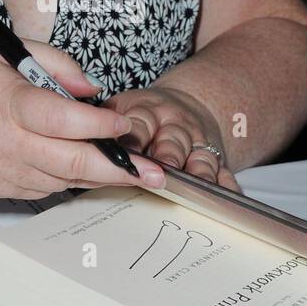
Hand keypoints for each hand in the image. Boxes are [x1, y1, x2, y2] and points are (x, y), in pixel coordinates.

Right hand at [0, 38, 166, 199]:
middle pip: (73, 162)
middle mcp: (9, 145)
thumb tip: (93, 89)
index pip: (61, 119)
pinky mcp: (7, 189)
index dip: (98, 124)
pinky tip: (100, 171)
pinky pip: (52, 186)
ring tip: (139, 173)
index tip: (123, 122)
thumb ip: (53, 62)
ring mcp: (8, 172)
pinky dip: (77, 179)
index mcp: (7, 105)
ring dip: (104, 177)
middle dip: (119, 169)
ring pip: (68, 179)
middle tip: (155, 173)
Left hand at [102, 83, 241, 191]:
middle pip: (172, 142)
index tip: (127, 149)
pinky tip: (228, 198)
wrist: (184, 107)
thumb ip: (103, 127)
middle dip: (168, 156)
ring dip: (198, 172)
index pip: (138, 123)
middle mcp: (175, 126)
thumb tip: (79, 146)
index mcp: (147, 112)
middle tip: (163, 171)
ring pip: (201, 158)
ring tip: (197, 186)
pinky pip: (225, 174)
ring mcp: (198, 143)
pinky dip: (227, 188)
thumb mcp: (121, 109)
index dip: (133, 135)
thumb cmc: (144, 115)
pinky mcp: (217, 159)